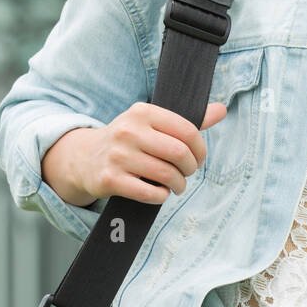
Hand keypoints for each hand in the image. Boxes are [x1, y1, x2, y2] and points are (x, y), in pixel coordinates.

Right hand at [52, 100, 227, 205]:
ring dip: (178, 185)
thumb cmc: (130, 140)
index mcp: (142, 112)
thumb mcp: (152, 123)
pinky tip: (161, 193)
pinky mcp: (109, 179)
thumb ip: (187, 120)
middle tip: (188, 173)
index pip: (187, 131)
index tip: (199, 159)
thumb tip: (222, 110)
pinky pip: (150, 193)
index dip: (200, 149)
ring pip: (166, 174)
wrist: (85, 158)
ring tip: (177, 185)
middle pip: (179, 153)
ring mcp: (117, 155)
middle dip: (190, 168)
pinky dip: (162, 196)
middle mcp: (128, 131)